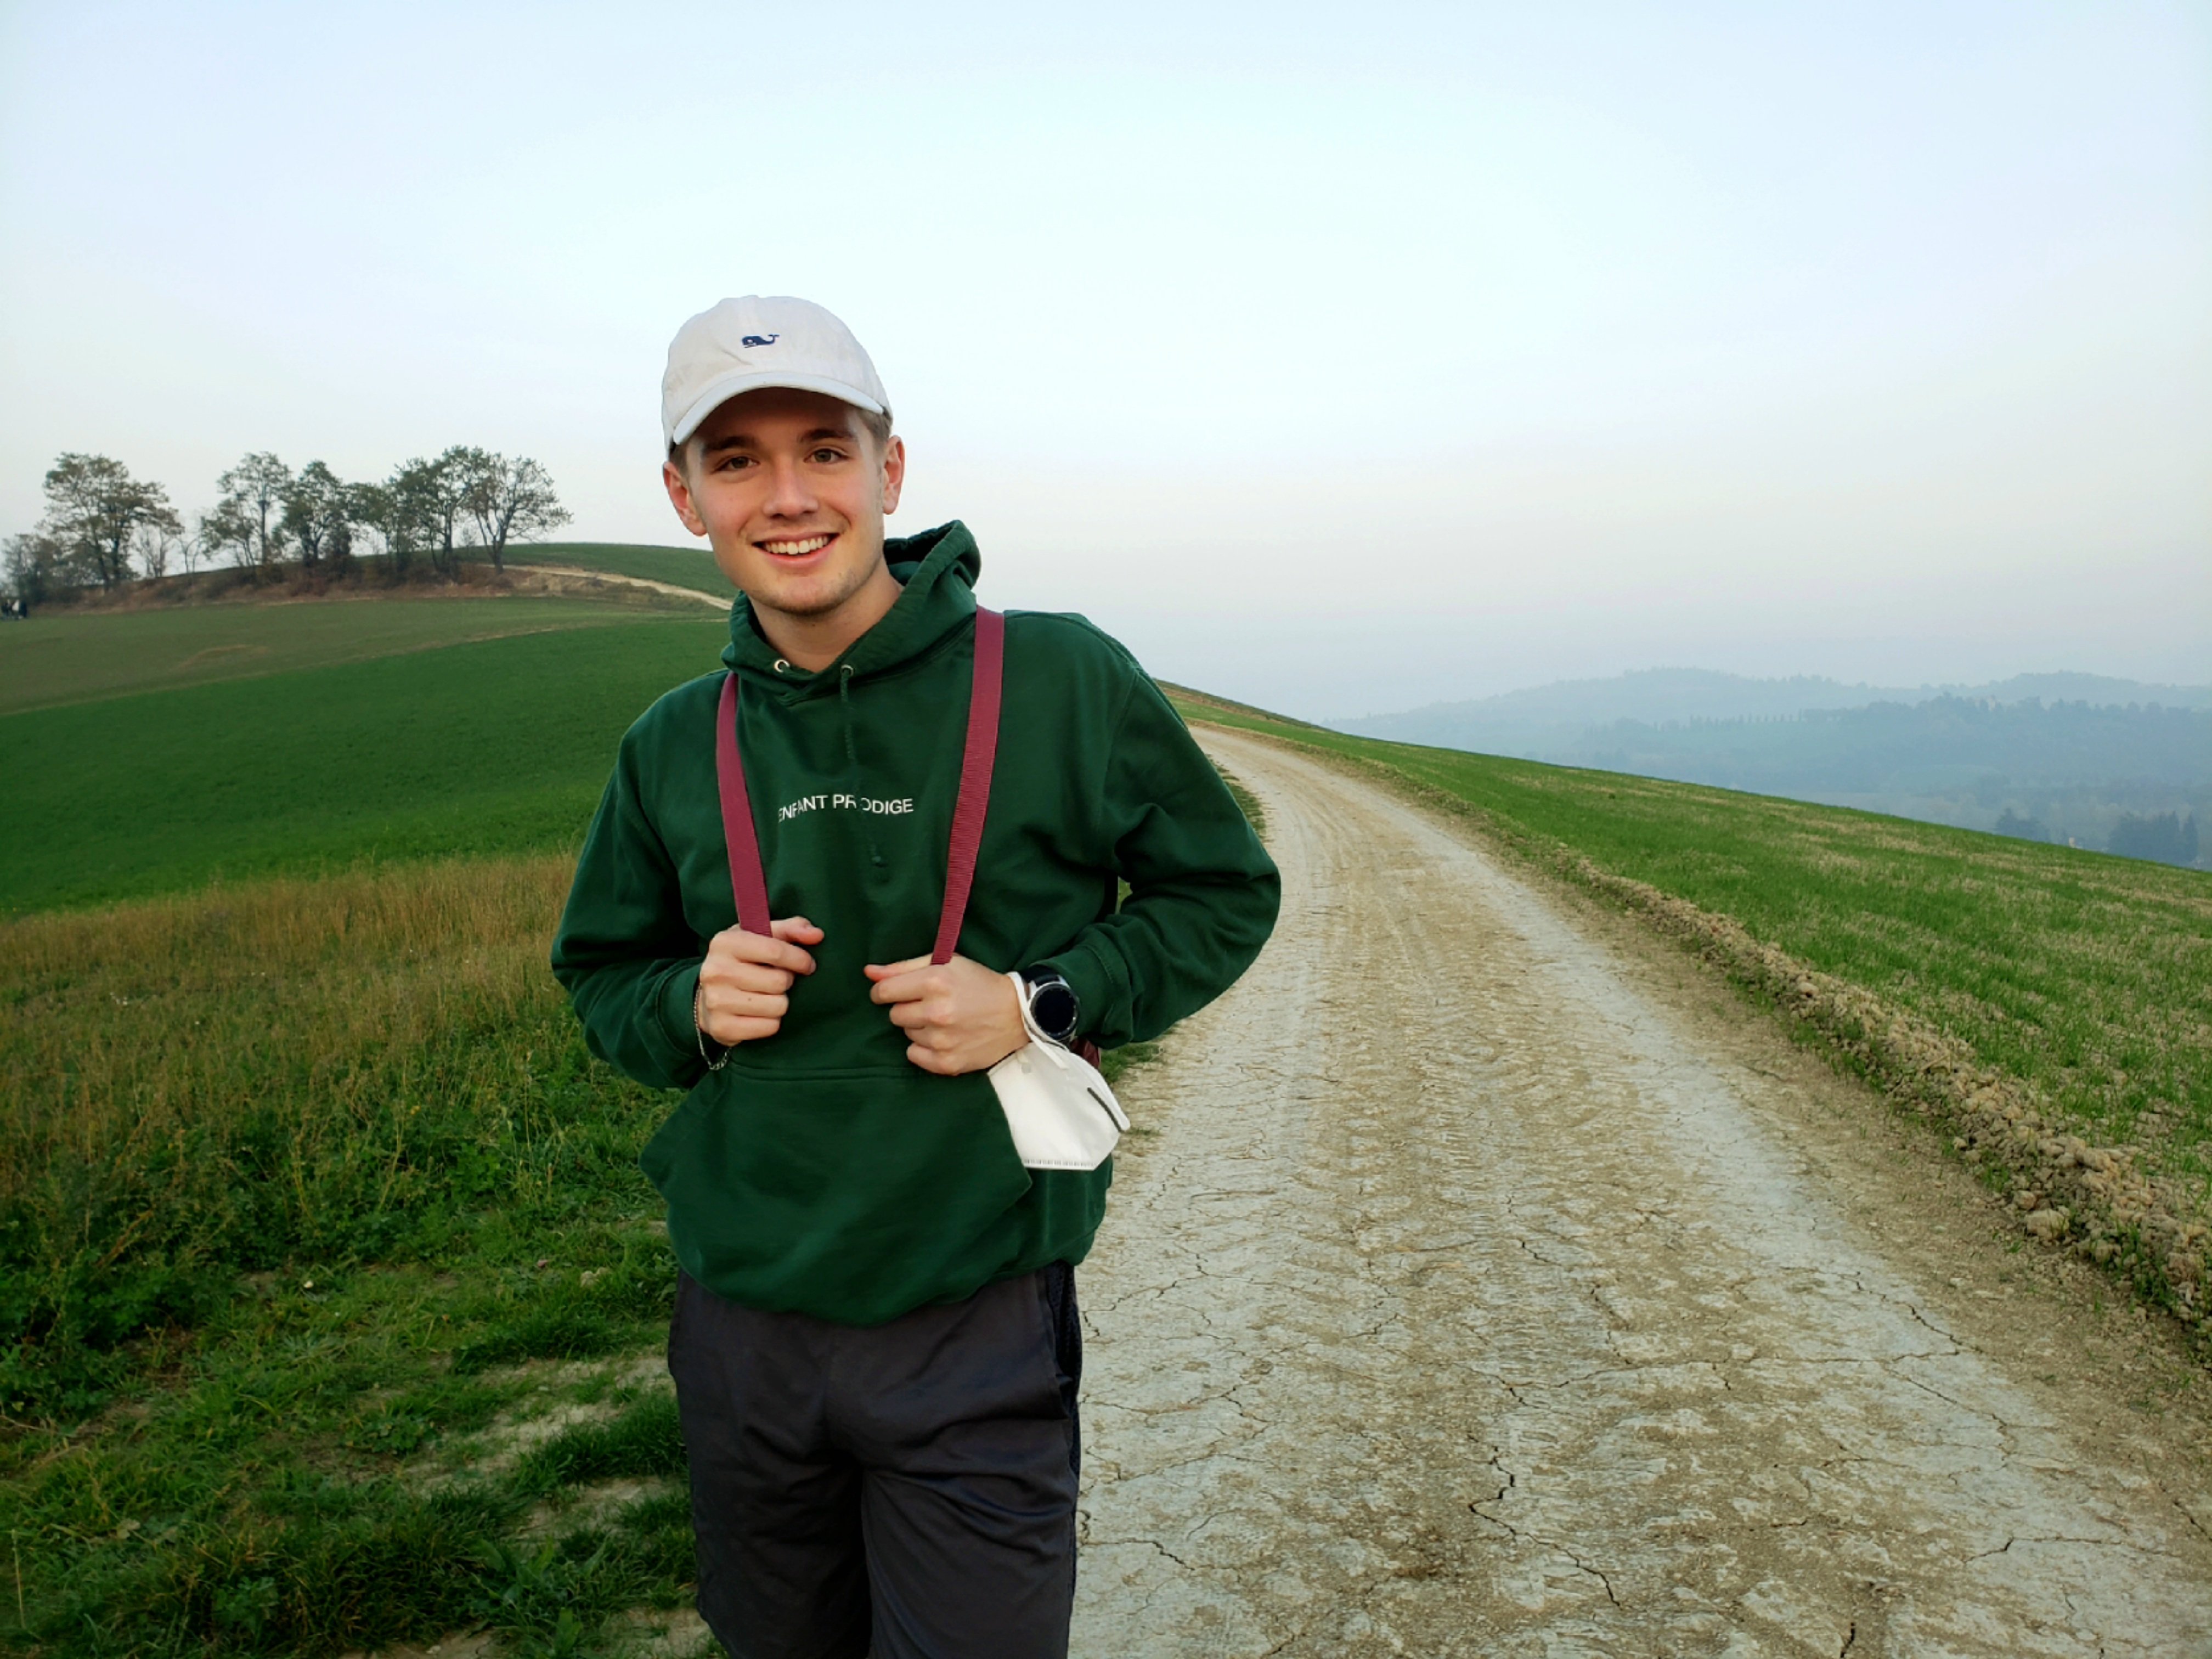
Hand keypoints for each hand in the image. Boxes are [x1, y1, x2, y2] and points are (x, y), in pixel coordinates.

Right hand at [697, 916, 821, 1046]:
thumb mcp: (761, 937)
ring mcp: (716, 1001)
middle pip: (779, 981)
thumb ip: (791, 929)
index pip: (775, 951)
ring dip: (780, 1002)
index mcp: (725, 942)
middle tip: (777, 981)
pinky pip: (770, 1027)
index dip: (800, 959)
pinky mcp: (722, 1027)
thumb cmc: (742, 962)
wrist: (708, 997)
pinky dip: (771, 1022)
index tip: (807, 964)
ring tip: (767, 996)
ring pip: (778, 1006)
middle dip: (787, 981)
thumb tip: (817, 935)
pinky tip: (759, 1014)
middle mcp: (716, 971)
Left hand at [864, 953, 1026, 1075]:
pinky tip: (945, 1038)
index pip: (884, 992)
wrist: (1016, 1014)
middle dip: (908, 1008)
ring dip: (920, 1028)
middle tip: (932, 1005)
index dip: (885, 992)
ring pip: (906, 1035)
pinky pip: (914, 1056)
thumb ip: (903, 967)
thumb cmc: (978, 983)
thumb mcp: (946, 963)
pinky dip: (925, 1049)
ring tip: (945, 1021)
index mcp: (935, 981)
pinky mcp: (947, 1063)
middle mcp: (936, 1012)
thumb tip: (868, 972)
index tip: (895, 993)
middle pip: (894, 1015)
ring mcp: (942, 1040)